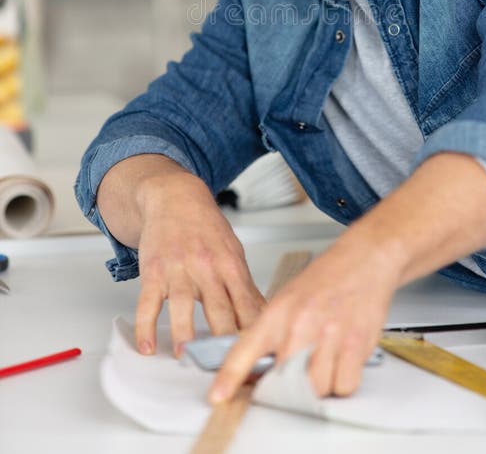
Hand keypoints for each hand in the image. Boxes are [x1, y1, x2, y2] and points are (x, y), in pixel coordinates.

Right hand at [135, 170, 265, 356]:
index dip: (254, 331)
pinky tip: (147, 346)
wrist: (175, 197)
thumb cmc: (206, 228)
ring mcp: (178, 269)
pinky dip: (146, 326)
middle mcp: (206, 267)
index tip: (258, 355)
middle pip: (220, 308)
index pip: (247, 304)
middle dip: (225, 338)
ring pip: (183, 305)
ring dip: (185, 333)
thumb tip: (261, 319)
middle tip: (227, 366)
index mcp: (230, 266)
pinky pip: (148, 302)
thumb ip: (244, 287)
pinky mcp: (154, 271)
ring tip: (187, 358)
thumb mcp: (232, 253)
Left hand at [207, 231, 396, 402]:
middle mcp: (299, 325)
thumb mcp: (288, 299)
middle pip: (284, 383)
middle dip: (288, 389)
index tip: (218, 397)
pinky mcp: (355, 345)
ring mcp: (328, 336)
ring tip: (325, 360)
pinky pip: (344, 385)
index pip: (244, 351)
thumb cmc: (327, 279)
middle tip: (296, 377)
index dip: (229, 378)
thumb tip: (259, 369)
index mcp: (277, 313)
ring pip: (316, 390)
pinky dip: (344, 381)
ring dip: (321, 385)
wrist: (364, 259)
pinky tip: (343, 360)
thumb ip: (272, 334)